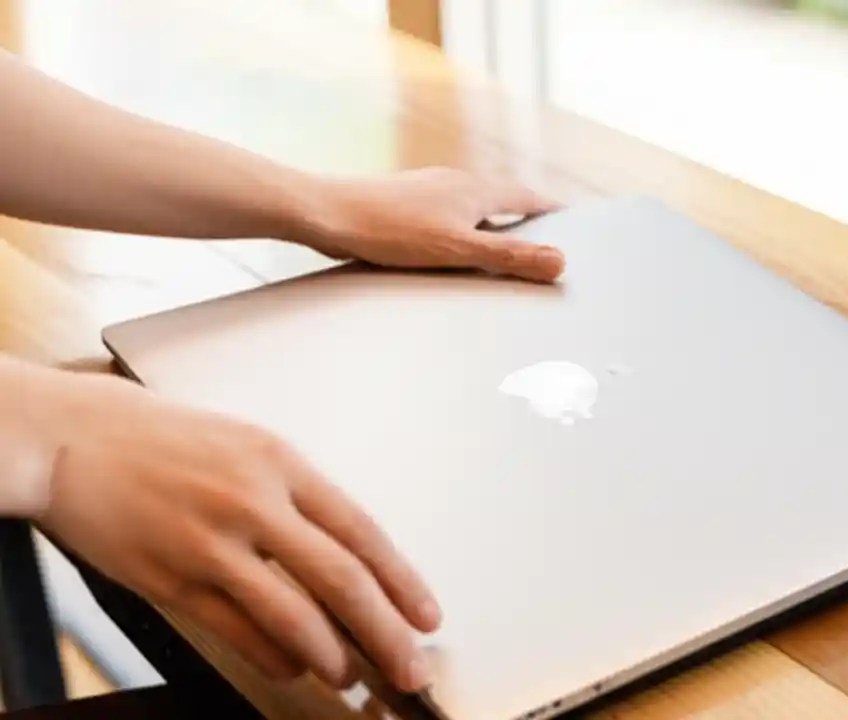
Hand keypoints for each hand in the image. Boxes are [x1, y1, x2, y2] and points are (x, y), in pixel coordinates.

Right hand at [31, 370, 437, 691]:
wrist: (75, 439)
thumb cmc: (163, 439)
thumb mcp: (248, 445)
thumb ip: (299, 496)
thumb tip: (350, 554)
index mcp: (281, 463)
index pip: (363, 532)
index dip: (403, 581)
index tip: (427, 616)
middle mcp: (254, 501)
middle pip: (342, 580)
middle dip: (386, 632)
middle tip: (409, 666)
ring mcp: (211, 543)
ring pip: (293, 615)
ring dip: (331, 655)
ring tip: (348, 673)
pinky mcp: (171, 579)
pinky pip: (238, 631)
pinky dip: (274, 656)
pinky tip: (293, 666)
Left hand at [305, 167, 564, 281]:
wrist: (328, 214)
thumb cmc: (390, 230)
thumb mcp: (459, 250)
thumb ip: (510, 258)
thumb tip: (561, 263)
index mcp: (477, 189)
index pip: (530, 198)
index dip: (554, 212)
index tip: (575, 224)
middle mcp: (457, 182)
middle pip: (505, 201)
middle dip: (527, 221)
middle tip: (547, 243)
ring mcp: (431, 189)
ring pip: (475, 208)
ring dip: (495, 227)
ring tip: (506, 252)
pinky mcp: (408, 202)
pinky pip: (450, 216)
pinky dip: (465, 231)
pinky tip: (453, 250)